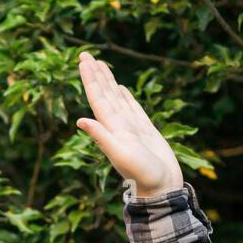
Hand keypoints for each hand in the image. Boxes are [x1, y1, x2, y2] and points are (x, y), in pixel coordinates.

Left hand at [75, 51, 183, 198]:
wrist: (162, 188)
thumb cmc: (143, 175)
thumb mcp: (120, 155)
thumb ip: (101, 137)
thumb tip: (80, 120)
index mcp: (111, 128)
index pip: (97, 98)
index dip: (90, 79)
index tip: (83, 60)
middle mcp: (118, 126)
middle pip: (104, 94)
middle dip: (95, 74)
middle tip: (85, 54)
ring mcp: (131, 128)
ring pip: (116, 98)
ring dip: (108, 81)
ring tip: (100, 65)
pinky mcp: (145, 130)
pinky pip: (132, 108)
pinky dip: (125, 97)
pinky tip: (120, 89)